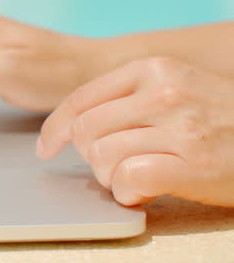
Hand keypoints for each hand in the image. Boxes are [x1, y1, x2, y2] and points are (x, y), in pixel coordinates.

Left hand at [38, 56, 233, 206]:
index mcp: (153, 70)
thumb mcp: (177, 89)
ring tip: (133, 179)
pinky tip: (142, 192)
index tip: (47, 146)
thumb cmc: (221, 121)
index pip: (81, 98)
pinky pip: (129, 179)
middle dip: (88, 156)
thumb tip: (75, 125)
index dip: (56, 127)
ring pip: (103, 156)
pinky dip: (127, 191)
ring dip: (109, 177)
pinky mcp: (193, 163)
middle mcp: (165, 92)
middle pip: (86, 130)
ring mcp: (181, 127)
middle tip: (109, 167)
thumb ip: (130, 98)